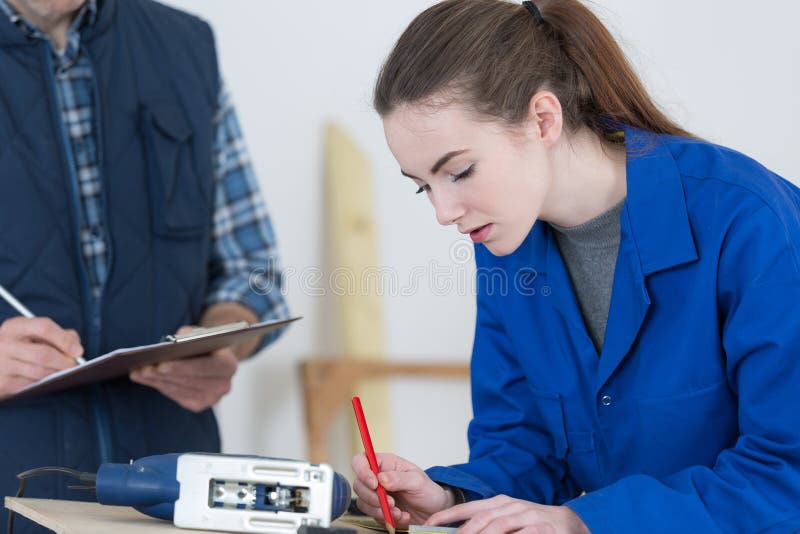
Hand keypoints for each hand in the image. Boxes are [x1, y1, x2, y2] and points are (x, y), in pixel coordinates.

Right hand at [0, 317, 83, 397]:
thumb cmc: (21, 346)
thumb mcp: (34, 334)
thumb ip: (59, 335)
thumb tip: (76, 349)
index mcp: (14, 326)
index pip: (44, 327)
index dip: (65, 339)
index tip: (79, 351)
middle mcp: (4, 344)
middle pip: (44, 354)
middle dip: (65, 362)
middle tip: (75, 366)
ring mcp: (1, 365)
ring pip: (40, 372)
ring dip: (58, 374)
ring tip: (65, 374)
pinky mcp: (3, 383)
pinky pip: (32, 385)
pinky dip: (45, 384)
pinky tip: (49, 382)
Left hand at [130, 326, 237, 411]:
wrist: (214, 359)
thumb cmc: (205, 343)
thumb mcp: (201, 333)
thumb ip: (191, 335)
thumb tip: (175, 341)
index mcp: (229, 365)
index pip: (206, 367)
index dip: (183, 367)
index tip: (161, 364)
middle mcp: (224, 385)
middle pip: (190, 381)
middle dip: (165, 375)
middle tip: (144, 368)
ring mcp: (212, 398)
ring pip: (179, 389)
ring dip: (156, 381)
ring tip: (138, 372)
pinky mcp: (198, 405)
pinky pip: (175, 396)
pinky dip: (158, 386)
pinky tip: (143, 378)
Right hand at [351, 453, 455, 527]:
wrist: (434, 511)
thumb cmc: (427, 491)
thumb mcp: (418, 481)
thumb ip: (400, 478)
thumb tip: (381, 478)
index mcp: (385, 464)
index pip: (361, 461)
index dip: (362, 471)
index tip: (374, 484)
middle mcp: (377, 478)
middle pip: (358, 484)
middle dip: (373, 497)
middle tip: (391, 502)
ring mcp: (376, 495)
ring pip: (362, 502)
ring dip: (380, 510)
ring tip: (399, 512)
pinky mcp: (377, 510)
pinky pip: (372, 515)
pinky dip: (386, 519)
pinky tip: (401, 516)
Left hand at [426, 495, 590, 533]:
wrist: (568, 523)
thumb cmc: (533, 524)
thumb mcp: (508, 518)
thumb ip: (487, 523)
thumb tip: (460, 531)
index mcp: (500, 502)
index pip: (469, 507)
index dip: (448, 515)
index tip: (431, 524)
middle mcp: (511, 506)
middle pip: (481, 519)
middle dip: (462, 533)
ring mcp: (527, 517)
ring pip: (497, 527)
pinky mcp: (541, 529)